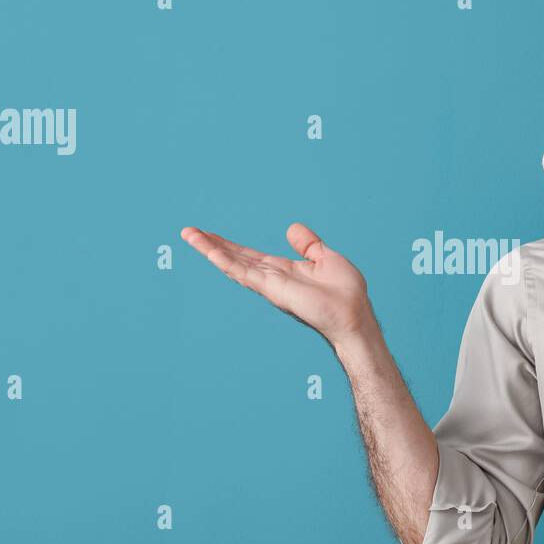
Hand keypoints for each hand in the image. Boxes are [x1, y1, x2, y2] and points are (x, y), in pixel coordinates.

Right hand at [180, 222, 374, 346]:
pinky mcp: (273, 289)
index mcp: (283, 270)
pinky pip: (244, 273)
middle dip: (212, 245)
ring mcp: (270, 284)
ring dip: (211, 250)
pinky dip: (226, 261)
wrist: (355, 315)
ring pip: (233, 264)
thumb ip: (307, 244)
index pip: (249, 255)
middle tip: (188, 232)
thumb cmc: (346, 293)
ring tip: (189, 235)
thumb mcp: (326, 257)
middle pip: (235, 258)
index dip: (229, 245)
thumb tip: (292, 228)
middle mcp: (272, 278)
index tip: (209, 234)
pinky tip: (210, 251)